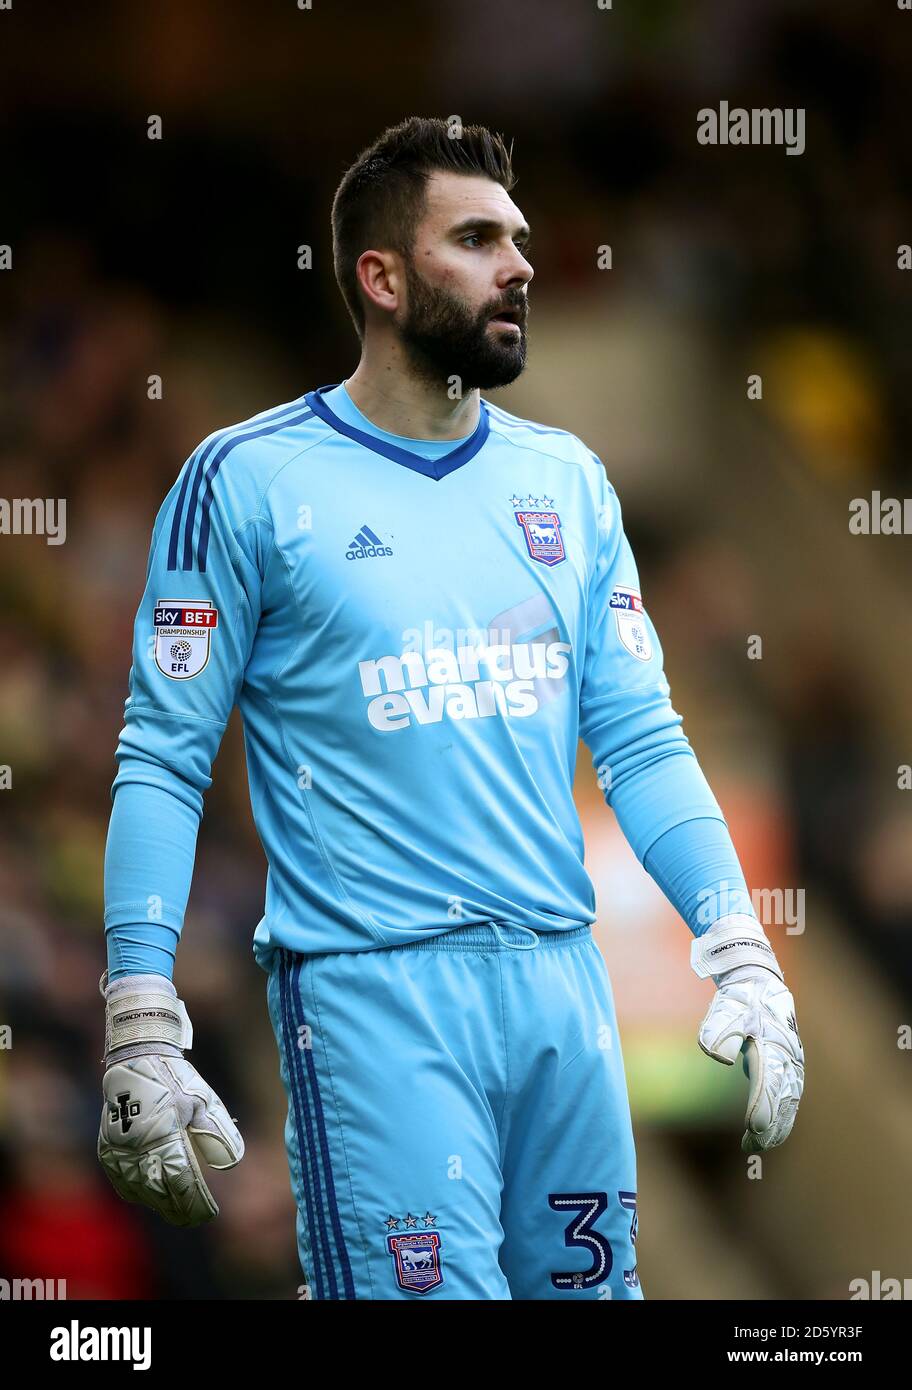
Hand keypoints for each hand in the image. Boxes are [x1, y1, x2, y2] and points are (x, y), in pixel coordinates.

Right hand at [97, 973, 243, 1225]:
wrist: (137, 1057)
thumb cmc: (175, 1078)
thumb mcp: (203, 1100)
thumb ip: (218, 1132)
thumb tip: (231, 1163)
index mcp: (163, 1139)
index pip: (182, 1183)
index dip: (195, 1202)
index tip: (210, 1213)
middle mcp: (137, 1151)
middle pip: (160, 1193)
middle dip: (178, 1208)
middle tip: (194, 1219)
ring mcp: (119, 1151)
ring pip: (139, 1191)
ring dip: (158, 1204)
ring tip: (175, 1212)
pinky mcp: (107, 1147)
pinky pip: (120, 1180)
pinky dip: (135, 1192)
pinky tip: (147, 1196)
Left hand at [691, 917, 804, 1152]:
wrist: (758, 980)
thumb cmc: (740, 997)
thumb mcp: (727, 1008)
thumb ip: (719, 1030)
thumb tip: (718, 1056)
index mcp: (774, 1046)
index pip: (769, 1083)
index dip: (762, 1107)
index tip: (753, 1127)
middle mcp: (787, 1057)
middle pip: (783, 1098)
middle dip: (770, 1124)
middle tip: (753, 1144)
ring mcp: (791, 1062)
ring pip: (789, 1100)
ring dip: (778, 1123)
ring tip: (762, 1144)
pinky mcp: (787, 1064)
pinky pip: (788, 1095)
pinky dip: (781, 1113)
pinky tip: (768, 1130)